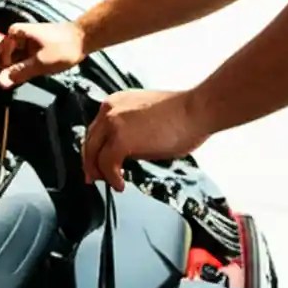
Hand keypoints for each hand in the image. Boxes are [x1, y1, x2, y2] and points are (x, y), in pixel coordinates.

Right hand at [0, 22, 86, 88]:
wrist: (82, 39)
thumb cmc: (63, 48)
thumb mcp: (41, 63)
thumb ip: (19, 72)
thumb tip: (0, 82)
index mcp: (13, 34)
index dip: (5, 72)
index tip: (18, 79)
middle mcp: (13, 36)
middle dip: (7, 71)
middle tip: (23, 78)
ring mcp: (20, 42)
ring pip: (8, 62)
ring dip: (15, 72)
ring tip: (30, 74)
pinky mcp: (27, 49)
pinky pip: (17, 61)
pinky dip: (21, 69)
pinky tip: (32, 72)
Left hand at [83, 89, 209, 190]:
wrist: (197, 110)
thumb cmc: (182, 116)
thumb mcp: (146, 119)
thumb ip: (130, 131)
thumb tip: (124, 153)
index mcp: (116, 102)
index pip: (95, 130)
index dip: (93, 150)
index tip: (96, 165)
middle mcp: (110, 110)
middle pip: (90, 142)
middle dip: (91, 163)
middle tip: (95, 179)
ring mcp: (113, 124)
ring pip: (94, 155)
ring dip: (100, 173)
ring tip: (112, 184)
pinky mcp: (120, 140)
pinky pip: (107, 165)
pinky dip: (112, 178)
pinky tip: (120, 185)